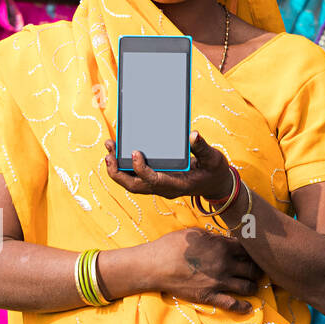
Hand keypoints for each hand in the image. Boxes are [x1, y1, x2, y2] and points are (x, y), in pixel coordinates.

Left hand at [103, 132, 233, 201]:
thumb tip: (192, 134)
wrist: (215, 184)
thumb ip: (202, 148)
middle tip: (109, 154)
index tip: (135, 152)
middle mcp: (164, 188)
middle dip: (118, 172)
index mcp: (178, 185)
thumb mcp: (214, 158)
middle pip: (135, 186)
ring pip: (132, 183)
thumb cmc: (214, 171)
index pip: (154, 181)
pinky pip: (136, 178)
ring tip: (109, 148)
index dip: (141, 169)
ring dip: (117, 169)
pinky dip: (124, 167)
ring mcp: (159, 186)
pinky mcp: (156, 181)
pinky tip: (118, 152)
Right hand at [146, 228, 262, 313]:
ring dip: (253, 286)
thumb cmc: (172, 245)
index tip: (254, 253)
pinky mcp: (209, 296)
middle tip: (258, 270)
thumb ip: (214, 237)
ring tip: (253, 285)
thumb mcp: (195, 233)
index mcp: (223, 246)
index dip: (254, 251)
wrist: (154, 265)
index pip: (249, 249)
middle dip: (258, 269)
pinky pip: (231, 304)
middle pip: (253, 268)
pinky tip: (249, 307)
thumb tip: (225, 238)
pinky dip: (243, 307)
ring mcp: (218, 282)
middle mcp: (225, 264)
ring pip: (248, 286)